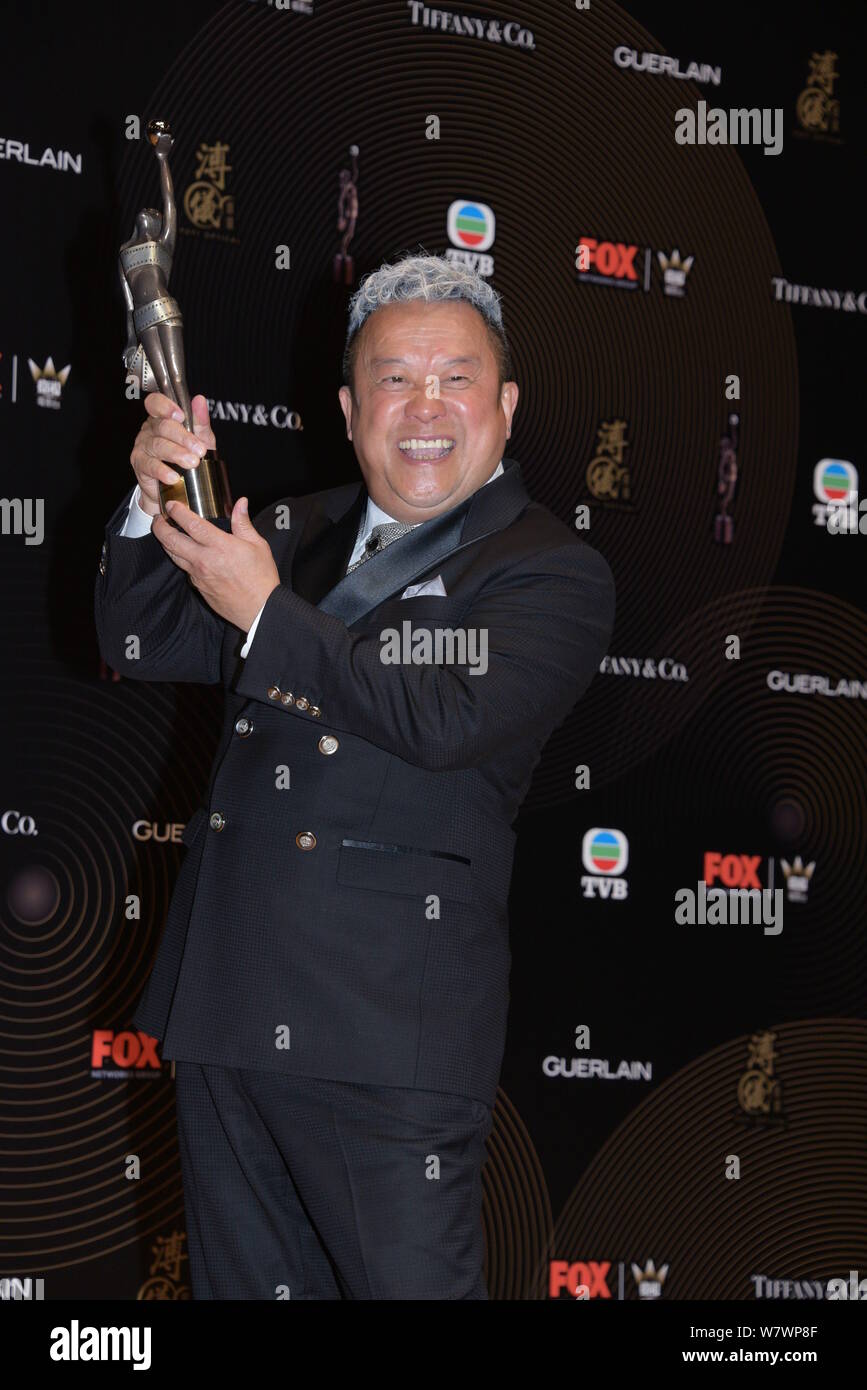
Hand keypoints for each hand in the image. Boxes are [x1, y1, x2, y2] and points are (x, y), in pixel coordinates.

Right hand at [130, 393, 213, 517]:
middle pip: (162, 426)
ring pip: (157, 445)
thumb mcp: (200, 439)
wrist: (178, 487)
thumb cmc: (189, 457)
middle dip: (183, 437)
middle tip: (199, 450)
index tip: (181, 416)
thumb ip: (200, 421)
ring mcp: (142, 445)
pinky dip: (162, 471)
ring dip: (176, 454)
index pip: (156, 403)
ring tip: (192, 462)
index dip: (166, 407)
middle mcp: (150, 429)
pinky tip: (174, 477)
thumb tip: (199, 400)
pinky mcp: (139, 463)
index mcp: (162, 417)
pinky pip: (150, 465)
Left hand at [151, 494, 280, 632]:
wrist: (259, 609)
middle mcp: (204, 560)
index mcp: (220, 546)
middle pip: (172, 540)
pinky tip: (182, 552)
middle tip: (158, 518)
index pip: (191, 524)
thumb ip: (243, 523)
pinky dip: (179, 557)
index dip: (177, 512)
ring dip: (165, 542)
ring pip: (173, 555)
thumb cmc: (262, 578)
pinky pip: (184, 568)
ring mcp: (198, 574)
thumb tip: (241, 503)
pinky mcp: (198, 586)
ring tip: (164, 532)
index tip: (171, 504)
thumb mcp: (258, 545)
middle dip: (160, 526)